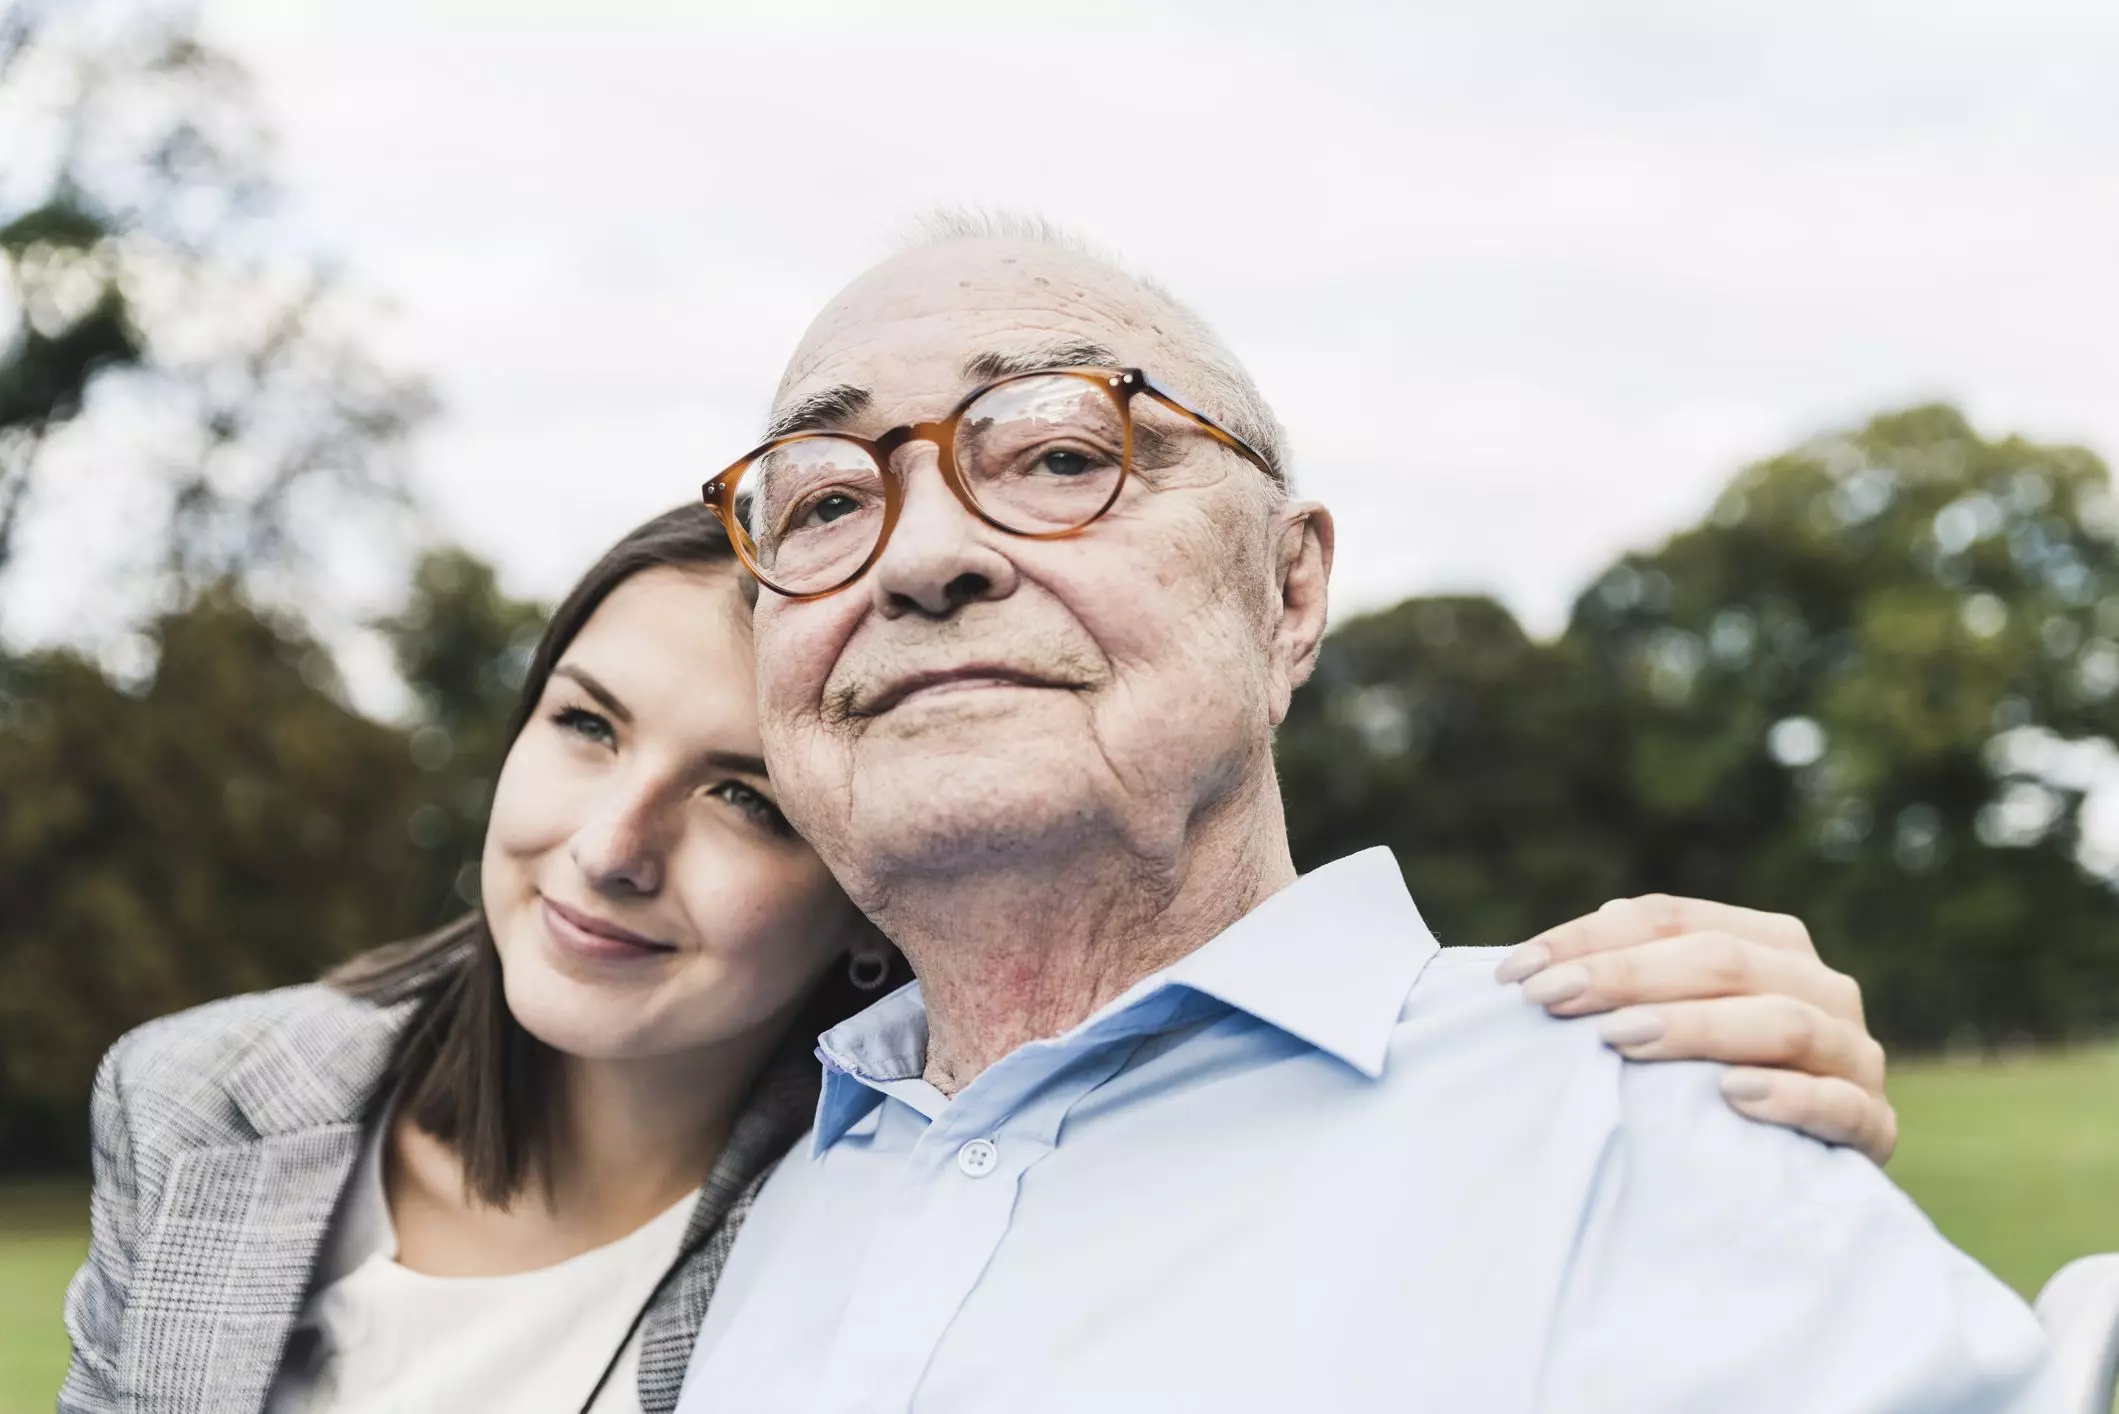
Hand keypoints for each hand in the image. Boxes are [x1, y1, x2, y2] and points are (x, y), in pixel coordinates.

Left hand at [1494, 895, 1895, 1163]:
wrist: (1810, 1168)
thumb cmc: (1716, 1080)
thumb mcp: (1677, 1018)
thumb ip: (1641, 974)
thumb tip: (1585, 929)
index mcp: (1772, 942)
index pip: (1673, 918)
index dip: (1588, 938)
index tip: (1516, 971)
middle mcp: (1821, 985)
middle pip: (1721, 960)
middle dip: (1625, 975)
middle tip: (1551, 999)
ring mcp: (1855, 1053)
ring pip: (1781, 1021)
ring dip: (1696, 1027)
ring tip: (1621, 1039)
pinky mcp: (1875, 1125)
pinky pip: (1838, 1103)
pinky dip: (1786, 1095)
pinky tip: (1731, 1095)